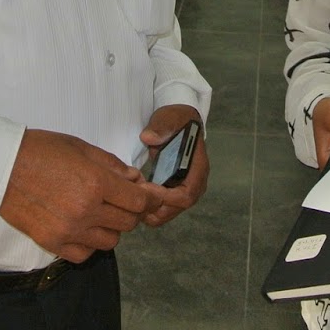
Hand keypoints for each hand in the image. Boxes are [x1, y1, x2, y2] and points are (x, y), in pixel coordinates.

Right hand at [0, 128, 157, 261]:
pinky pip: (84, 254)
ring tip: (99, 214)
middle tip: (122, 201)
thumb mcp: (81, 148)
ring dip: (111, 229)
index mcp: (96, 183)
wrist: (0, 166)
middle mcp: (86, 210)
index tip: (152, 198)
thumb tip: (136, 179)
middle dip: (131, 212)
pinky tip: (82, 228)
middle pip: (128, 223)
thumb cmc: (40, 151)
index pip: (139, 202)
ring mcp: (68, 230)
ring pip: (110, 242)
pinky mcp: (52, 242)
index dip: (150, 200)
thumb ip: (112, 165)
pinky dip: (89, 244)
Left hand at [138, 105, 208, 227]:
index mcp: (198, 167)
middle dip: (154, 208)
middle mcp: (195, 182)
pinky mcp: (175, 191)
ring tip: (131, 199)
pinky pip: (164, 208)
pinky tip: (135, 197)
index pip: (187, 195)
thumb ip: (161, 127)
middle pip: (178, 208)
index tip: (146, 188)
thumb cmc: (176, 120)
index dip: (166, 198)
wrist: (179, 121)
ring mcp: (185, 188)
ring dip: (150, 211)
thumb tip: (149, 137)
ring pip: (169, 212)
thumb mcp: (169, 118)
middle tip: (133, 197)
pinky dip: (149, 209)